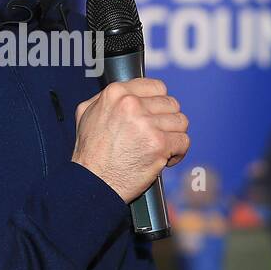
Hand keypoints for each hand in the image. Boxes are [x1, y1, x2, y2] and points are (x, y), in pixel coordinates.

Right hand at [71, 78, 189, 203]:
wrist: (92, 183)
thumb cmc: (89, 154)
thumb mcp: (87, 114)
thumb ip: (106, 98)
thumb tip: (126, 92)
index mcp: (115, 93)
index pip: (156, 87)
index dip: (158, 103)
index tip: (155, 115)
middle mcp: (131, 104)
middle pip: (171, 104)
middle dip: (166, 121)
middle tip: (156, 135)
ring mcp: (146, 124)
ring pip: (180, 122)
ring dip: (173, 136)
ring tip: (160, 147)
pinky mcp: (158, 144)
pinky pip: (183, 141)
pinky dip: (178, 152)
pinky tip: (164, 158)